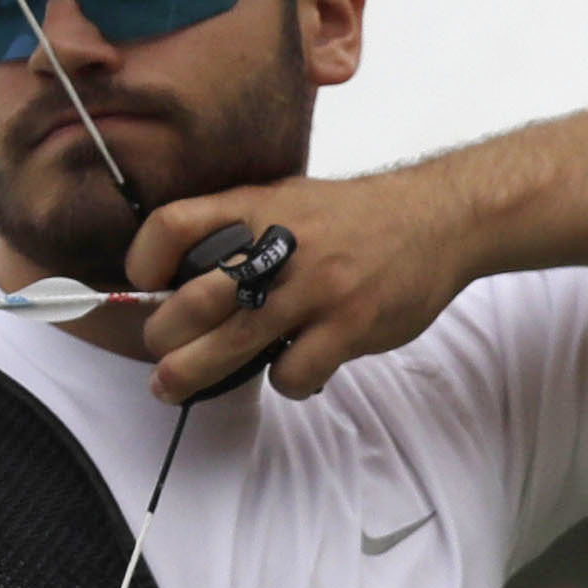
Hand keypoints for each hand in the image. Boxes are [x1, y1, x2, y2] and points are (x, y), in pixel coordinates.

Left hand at [130, 175, 468, 403]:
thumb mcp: (289, 200)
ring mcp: (316, 288)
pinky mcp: (349, 325)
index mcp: (257, 208)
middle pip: (193, 301)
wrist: (442, 218)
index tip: (144, 283)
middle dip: (162, 337)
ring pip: (232, 344)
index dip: (145, 258)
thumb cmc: (356, 217)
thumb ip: (240, 229)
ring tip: (172, 387)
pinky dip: (284, 382)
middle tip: (159, 352)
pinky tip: (290, 374)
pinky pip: (293, 372)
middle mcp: (281, 247)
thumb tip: (181, 276)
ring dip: (191, 374)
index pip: (174, 224)